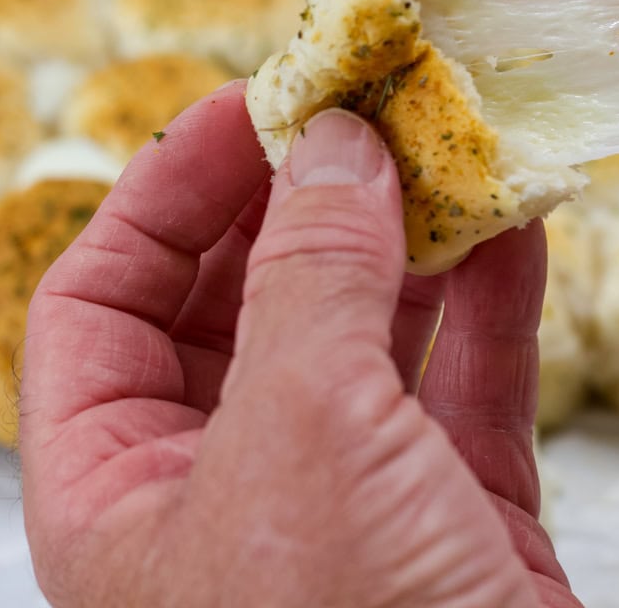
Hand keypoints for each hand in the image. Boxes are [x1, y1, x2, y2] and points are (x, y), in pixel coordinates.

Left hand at [20, 83, 580, 607]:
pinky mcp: (455, 512)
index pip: (103, 300)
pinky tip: (515, 227)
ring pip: (369, 331)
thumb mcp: (303, 434)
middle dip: (306, 200)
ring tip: (451, 147)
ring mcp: (350, 496)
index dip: (167, 191)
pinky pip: (467, 380)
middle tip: (368, 110)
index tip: (254, 106)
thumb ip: (312, 277)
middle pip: (246, 299)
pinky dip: (492, 300)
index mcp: (126, 487)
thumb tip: (333, 148)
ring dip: (412, 238)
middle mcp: (229, 484)